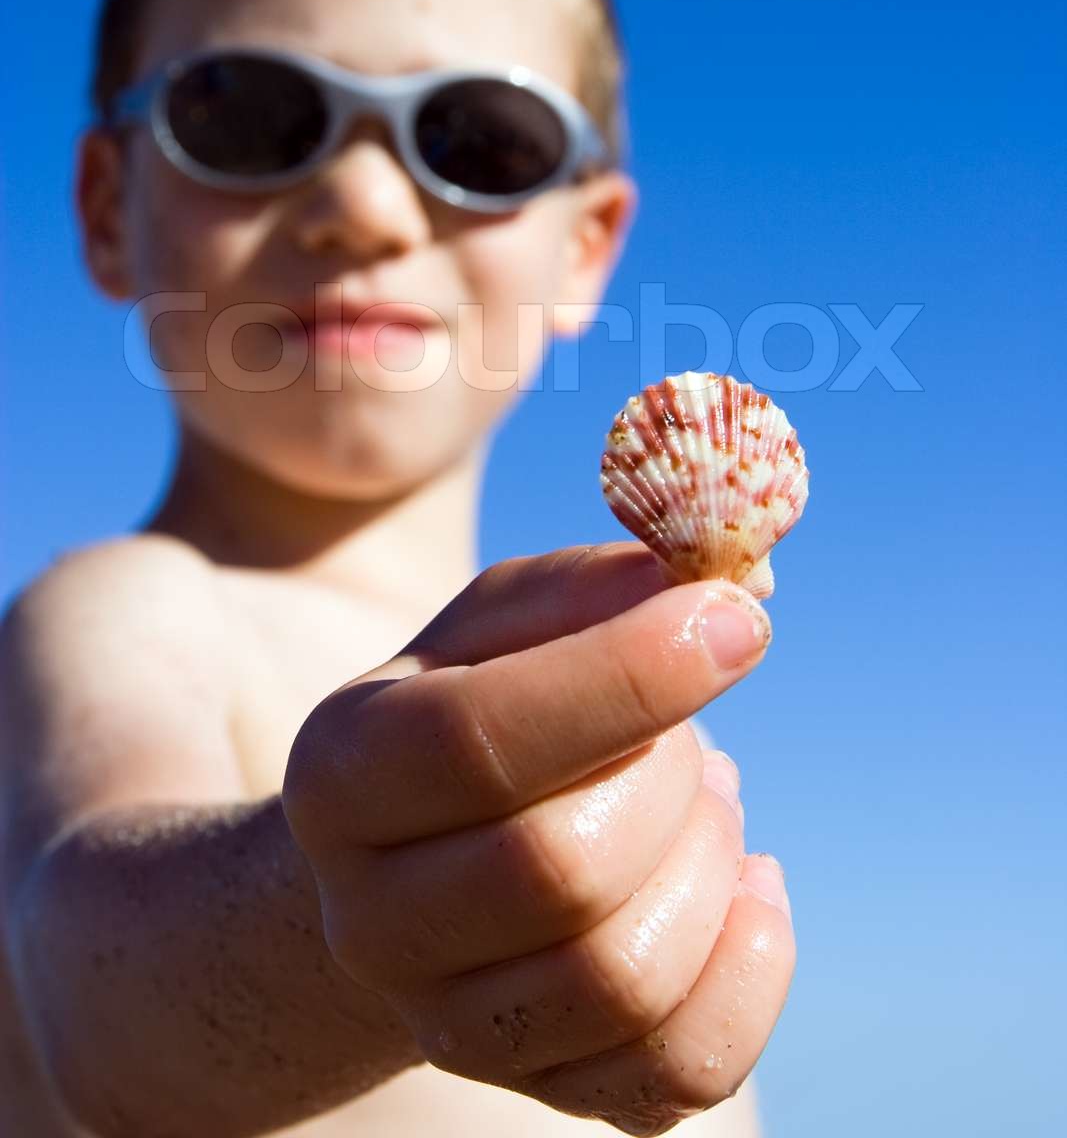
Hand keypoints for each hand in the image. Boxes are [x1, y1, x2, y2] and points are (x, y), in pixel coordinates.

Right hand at [282, 543, 793, 1134]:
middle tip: (690, 737)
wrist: (410, 863)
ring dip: (710, 865)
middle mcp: (370, 920)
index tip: (737, 622)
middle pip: (559, 869)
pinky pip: (681, 1071)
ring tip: (705, 803)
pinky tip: (747, 887)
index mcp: (344, 772)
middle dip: (670, 780)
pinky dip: (752, 968)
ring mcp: (450, 1026)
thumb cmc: (472, 709)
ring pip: (623, 976)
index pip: (475, 741)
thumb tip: (730, 587)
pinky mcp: (544, 1089)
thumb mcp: (502, 624)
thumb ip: (596, 590)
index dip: (625, 677)